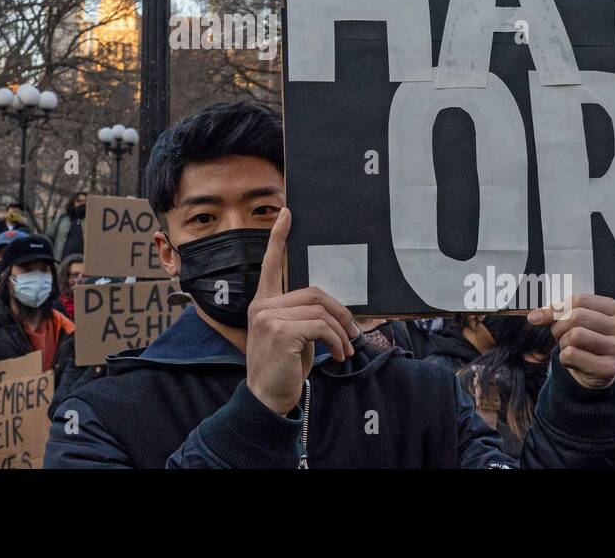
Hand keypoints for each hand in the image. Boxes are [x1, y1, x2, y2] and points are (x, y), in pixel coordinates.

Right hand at [245, 208, 359, 414]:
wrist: (267, 400)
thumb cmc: (282, 370)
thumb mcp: (293, 338)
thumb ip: (303, 317)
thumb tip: (334, 311)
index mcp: (263, 304)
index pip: (270, 265)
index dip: (278, 238)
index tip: (286, 214)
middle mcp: (262, 306)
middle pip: (313, 292)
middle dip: (340, 312)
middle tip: (353, 333)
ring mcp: (269, 317)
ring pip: (320, 310)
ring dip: (341, 332)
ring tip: (344, 349)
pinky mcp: (281, 331)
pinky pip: (322, 327)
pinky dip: (337, 341)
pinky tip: (337, 355)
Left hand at [528, 294, 614, 389]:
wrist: (598, 372)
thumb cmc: (588, 340)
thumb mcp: (576, 320)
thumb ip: (556, 312)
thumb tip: (534, 316)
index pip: (580, 300)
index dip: (558, 308)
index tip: (546, 317)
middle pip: (577, 316)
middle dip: (560, 327)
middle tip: (560, 336)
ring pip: (575, 335)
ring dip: (563, 343)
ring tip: (569, 347)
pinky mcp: (610, 368)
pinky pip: (572, 354)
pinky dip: (564, 358)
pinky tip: (574, 361)